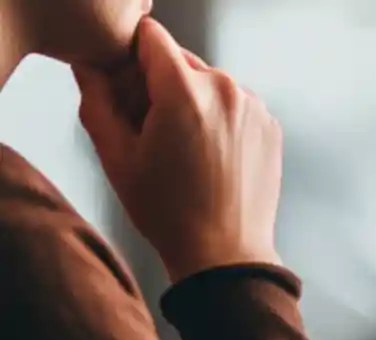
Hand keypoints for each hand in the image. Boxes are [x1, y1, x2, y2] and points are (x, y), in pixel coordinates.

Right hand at [73, 18, 282, 282]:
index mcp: (185, 91)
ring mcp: (253, 106)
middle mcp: (226, 89)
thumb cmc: (169, 211)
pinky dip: (219, 119)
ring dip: (191, 102)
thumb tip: (90, 67)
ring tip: (183, 151)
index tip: (128, 95)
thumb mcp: (116, 155)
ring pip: (208, 82)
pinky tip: (210, 158)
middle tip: (152, 133)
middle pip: (180, 59)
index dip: (131, 61)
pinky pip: (234, 105)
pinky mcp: (270, 125)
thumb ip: (97, 98)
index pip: (149, 37)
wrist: (224, 252)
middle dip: (159, 84)